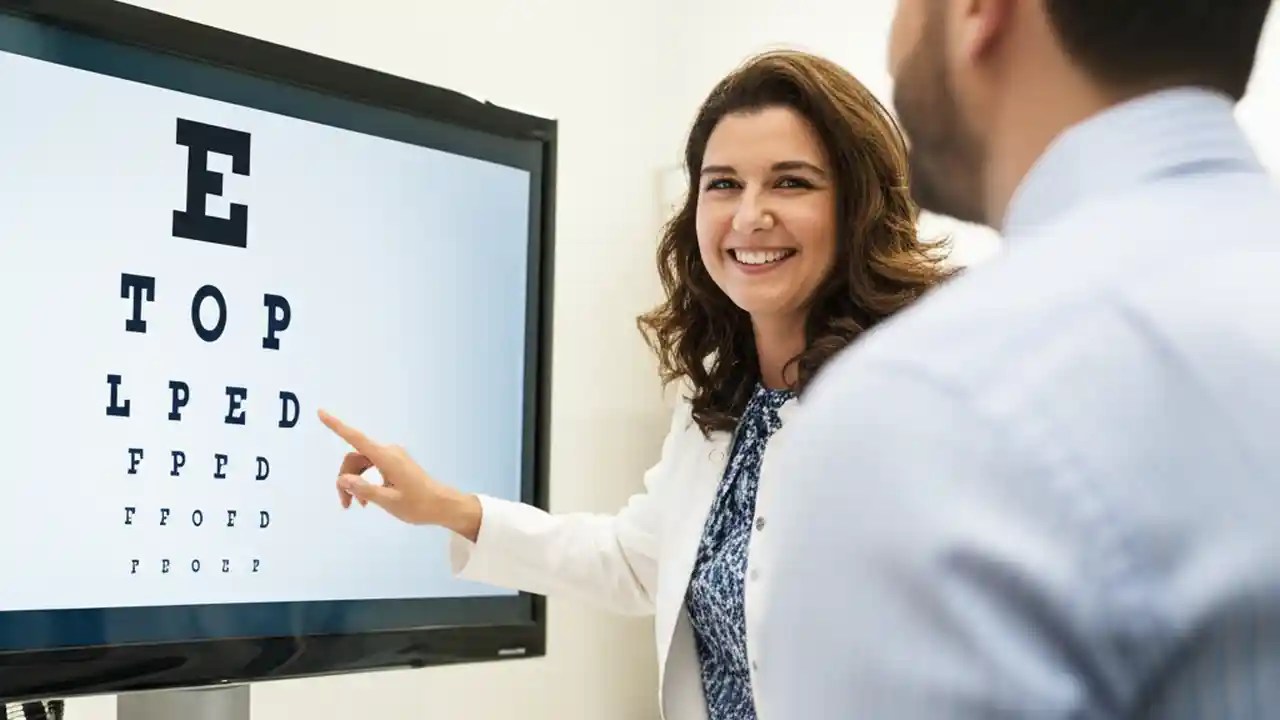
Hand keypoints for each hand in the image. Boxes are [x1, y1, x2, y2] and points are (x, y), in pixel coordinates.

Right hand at [317, 409, 481, 540]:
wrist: (443, 506)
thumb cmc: (418, 505)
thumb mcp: (388, 501)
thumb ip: (364, 489)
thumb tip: (343, 479)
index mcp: (386, 457)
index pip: (356, 438)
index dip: (337, 425)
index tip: (321, 413)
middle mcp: (388, 452)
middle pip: (355, 457)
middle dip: (346, 478)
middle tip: (346, 504)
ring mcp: (392, 457)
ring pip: (362, 464)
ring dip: (355, 482)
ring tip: (357, 505)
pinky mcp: (395, 464)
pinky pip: (372, 468)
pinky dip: (365, 481)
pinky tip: (366, 500)